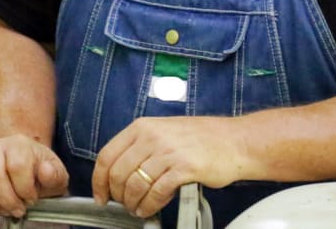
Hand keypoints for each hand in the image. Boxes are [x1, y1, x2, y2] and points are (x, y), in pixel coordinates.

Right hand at [0, 135, 68, 217]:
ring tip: (3, 209)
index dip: (24, 189)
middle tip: (17, 209)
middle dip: (6, 200)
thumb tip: (45, 171)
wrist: (21, 161)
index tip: (31, 200)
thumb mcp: (56, 174)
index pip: (17, 166)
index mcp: (18, 145)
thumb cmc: (39, 171)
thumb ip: (54, 175)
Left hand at [92, 116, 242, 217]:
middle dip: (117, 195)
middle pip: (118, 173)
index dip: (99, 179)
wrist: (235, 141)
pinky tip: (150, 209)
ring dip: (133, 203)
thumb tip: (118, 172)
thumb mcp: (163, 132)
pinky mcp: (184, 167)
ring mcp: (168, 151)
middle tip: (123, 205)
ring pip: (136, 184)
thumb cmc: (201, 139)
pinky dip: (150, 205)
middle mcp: (151, 137)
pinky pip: (157, 192)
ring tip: (137, 209)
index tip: (100, 194)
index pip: (107, 155)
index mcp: (142, 127)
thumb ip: (140, 147)